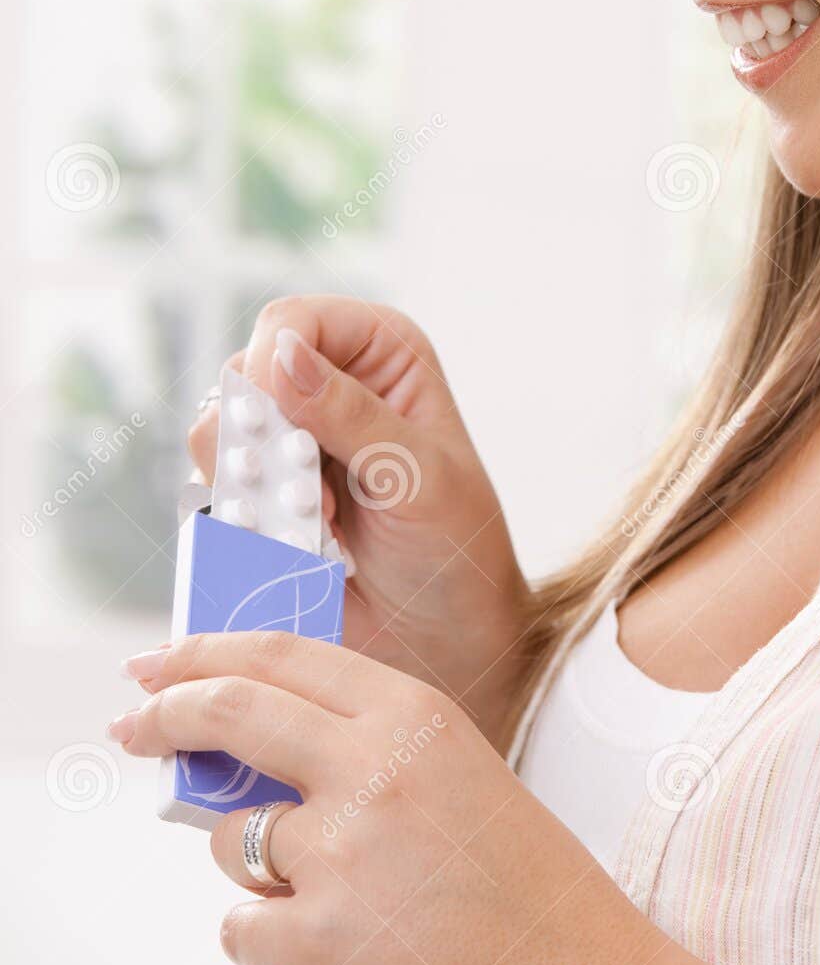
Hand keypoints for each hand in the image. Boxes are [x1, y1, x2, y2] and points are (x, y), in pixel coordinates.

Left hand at [110, 632, 659, 964]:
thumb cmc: (526, 889)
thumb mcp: (456, 777)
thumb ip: (363, 751)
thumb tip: (247, 757)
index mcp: (414, 715)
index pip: (281, 656)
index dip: (205, 654)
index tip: (160, 664)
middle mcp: (373, 766)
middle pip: (230, 710)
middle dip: (165, 715)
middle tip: (133, 726)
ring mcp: (343, 851)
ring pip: (230, 839)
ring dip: (256, 869)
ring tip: (342, 901)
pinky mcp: (321, 937)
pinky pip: (241, 928)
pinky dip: (271, 942)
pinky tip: (342, 951)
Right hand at [187, 297, 528, 746]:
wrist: (447, 645)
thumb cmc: (457, 554)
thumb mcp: (417, 477)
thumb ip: (350, 414)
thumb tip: (283, 355)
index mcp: (381, 353)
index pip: (294, 320)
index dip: (273, 362)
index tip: (281, 427)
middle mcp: (330, 384)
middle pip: (242, 375)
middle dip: (263, 440)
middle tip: (310, 496)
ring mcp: (290, 442)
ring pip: (218, 435)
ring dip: (256, 488)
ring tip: (318, 531)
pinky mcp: (262, 498)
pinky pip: (216, 493)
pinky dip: (245, 524)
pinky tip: (297, 552)